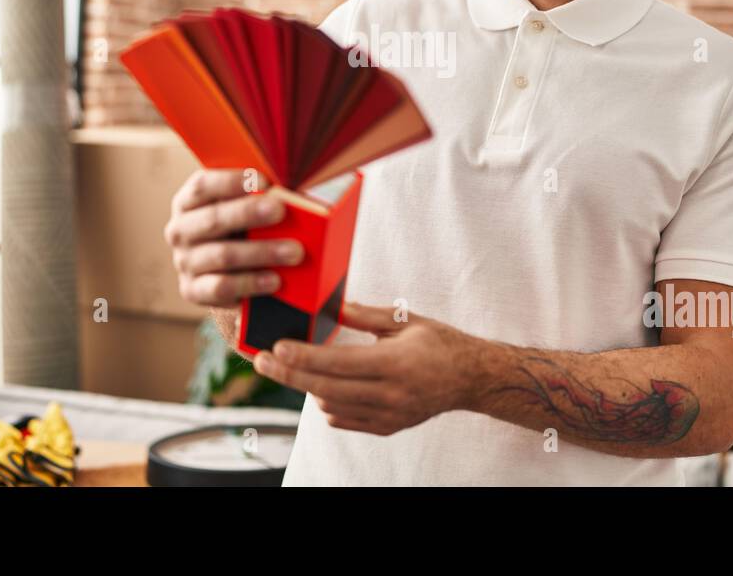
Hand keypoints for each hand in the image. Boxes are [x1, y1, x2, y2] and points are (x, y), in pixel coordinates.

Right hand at [164, 168, 303, 308]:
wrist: (228, 273)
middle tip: (281, 211)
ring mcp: (184, 262)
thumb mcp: (244, 208)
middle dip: (249, 213)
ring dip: (261, 252)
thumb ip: (259, 198)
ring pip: (222, 255)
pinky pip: (222, 288)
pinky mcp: (193, 291)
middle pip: (213, 219)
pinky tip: (275, 280)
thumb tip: (289, 196)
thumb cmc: (242, 228)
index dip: (232, 182)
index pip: (202, 186)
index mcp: (188, 201)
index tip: (265, 181)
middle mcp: (180, 230)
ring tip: (294, 251)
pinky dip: (251, 283)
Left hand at [252, 301, 484, 434]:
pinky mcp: (387, 427)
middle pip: (326, 388)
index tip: (276, 348)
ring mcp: (389, 415)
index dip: (304, 356)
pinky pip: (344, 420)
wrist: (471, 378)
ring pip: (331, 407)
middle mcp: (391, 393)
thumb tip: (330, 306)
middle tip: (261, 362)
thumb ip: (365, 315)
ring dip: (309, 387)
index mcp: (396, 363)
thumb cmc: (439, 343)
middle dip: (289, 375)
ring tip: (297, 367)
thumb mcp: (405, 320)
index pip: (338, 362)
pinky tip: (323, 386)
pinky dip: (327, 403)